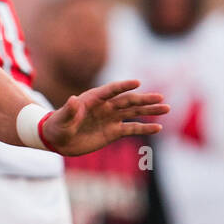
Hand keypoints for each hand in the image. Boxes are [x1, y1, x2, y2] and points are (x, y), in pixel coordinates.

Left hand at [40, 79, 168, 155]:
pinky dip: (144, 128)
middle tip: (160, 98)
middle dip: (144, 99)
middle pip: (128, 101)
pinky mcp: (113, 131)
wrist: (58, 140)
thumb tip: (73, 99)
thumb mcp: (61, 119)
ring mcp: (111, 118)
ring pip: (134, 112)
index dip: (123, 86)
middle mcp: (105, 106)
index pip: (111, 90)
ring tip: (166, 108)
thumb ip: (69, 110)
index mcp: (93, 99)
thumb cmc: (57, 126)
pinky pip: (132, 128)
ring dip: (150, 110)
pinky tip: (158, 128)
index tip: (137, 83)